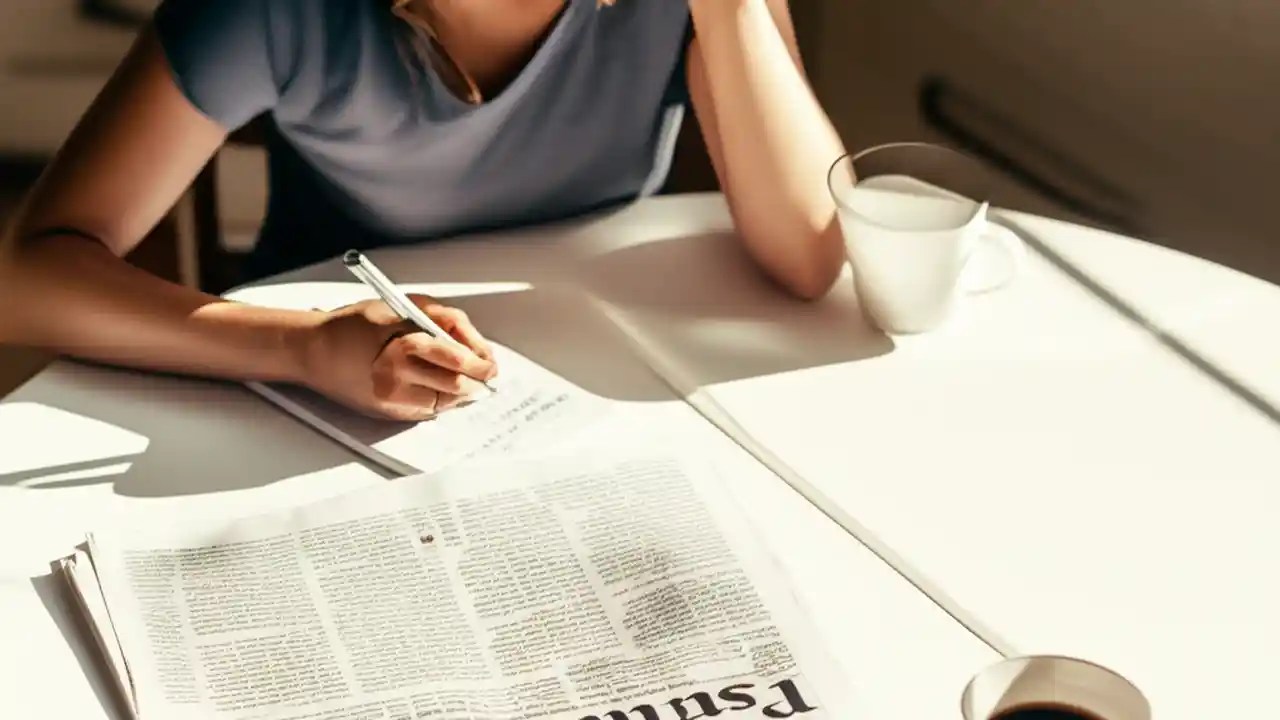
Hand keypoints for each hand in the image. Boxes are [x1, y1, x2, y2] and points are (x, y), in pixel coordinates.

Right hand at [299, 294, 496, 420]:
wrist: (312, 352)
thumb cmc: (353, 324)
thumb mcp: (400, 306)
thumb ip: (441, 319)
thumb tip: (474, 342)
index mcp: (399, 347)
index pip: (453, 356)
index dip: (479, 359)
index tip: (491, 360)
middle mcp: (395, 379)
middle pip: (454, 385)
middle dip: (478, 380)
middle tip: (490, 375)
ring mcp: (391, 400)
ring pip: (445, 403)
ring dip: (464, 394)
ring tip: (474, 383)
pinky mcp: (388, 413)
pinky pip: (427, 410)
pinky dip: (443, 401)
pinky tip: (448, 391)